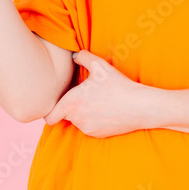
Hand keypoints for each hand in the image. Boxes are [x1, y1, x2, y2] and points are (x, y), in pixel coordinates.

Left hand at [43, 50, 157, 138]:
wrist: (139, 107)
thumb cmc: (117, 85)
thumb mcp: (100, 65)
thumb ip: (83, 57)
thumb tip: (74, 55)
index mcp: (72, 103)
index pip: (49, 116)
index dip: (51, 110)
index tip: (59, 102)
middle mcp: (76, 119)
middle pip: (65, 116)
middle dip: (71, 107)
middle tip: (84, 95)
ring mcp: (87, 128)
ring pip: (78, 121)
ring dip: (83, 113)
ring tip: (97, 101)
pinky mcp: (97, 134)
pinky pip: (89, 127)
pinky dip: (93, 120)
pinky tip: (105, 109)